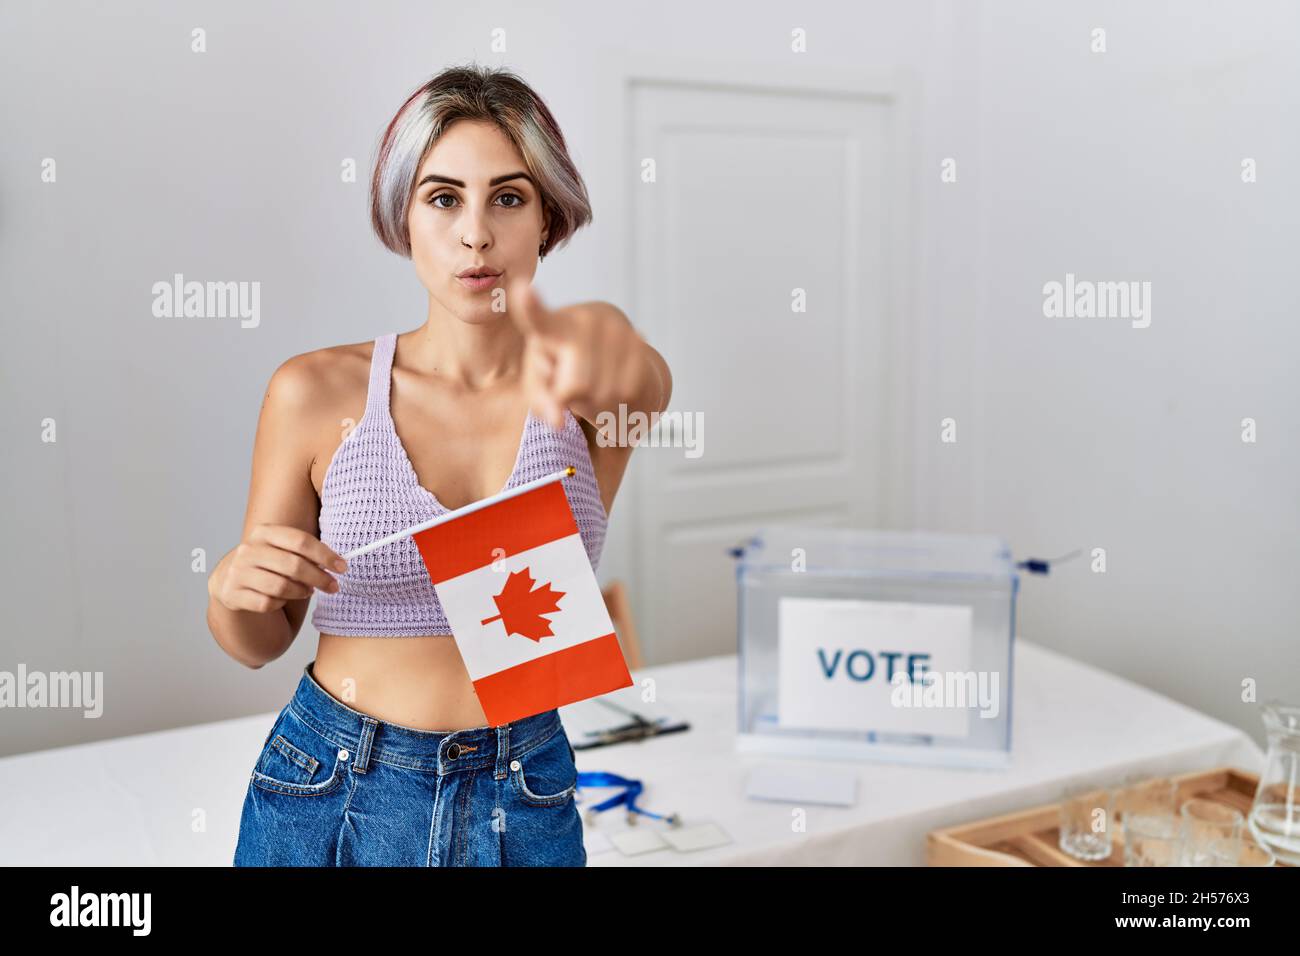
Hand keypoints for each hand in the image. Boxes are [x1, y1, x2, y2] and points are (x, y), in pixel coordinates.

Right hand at [211, 524, 346, 613]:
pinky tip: (282, 599)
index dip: (325, 555)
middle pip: (293, 565)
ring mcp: (237, 572)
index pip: (300, 540)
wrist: (229, 581)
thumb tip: (338, 563)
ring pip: (281, 587)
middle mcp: (248, 550)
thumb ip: (305, 552)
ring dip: (301, 592)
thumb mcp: (282, 549)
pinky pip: (267, 603)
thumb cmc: (267, 564)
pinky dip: (280, 603)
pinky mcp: (232, 594)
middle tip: (333, 586)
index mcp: (263, 532)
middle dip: (319, 578)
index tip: (342, 567)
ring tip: (308, 591)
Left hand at [505, 276, 646, 431]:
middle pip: (576, 387)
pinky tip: (612, 380)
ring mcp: (615, 328)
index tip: (523, 290)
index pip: (538, 318)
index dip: (530, 307)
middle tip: (571, 383)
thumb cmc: (561, 368)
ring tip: (593, 380)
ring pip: (604, 394)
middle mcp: (584, 319)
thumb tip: (558, 421)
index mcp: (551, 325)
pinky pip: (626, 392)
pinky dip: (617, 397)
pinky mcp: (638, 342)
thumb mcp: (541, 384)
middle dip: (572, 397)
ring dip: (596, 400)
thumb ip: (541, 402)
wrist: (607, 348)